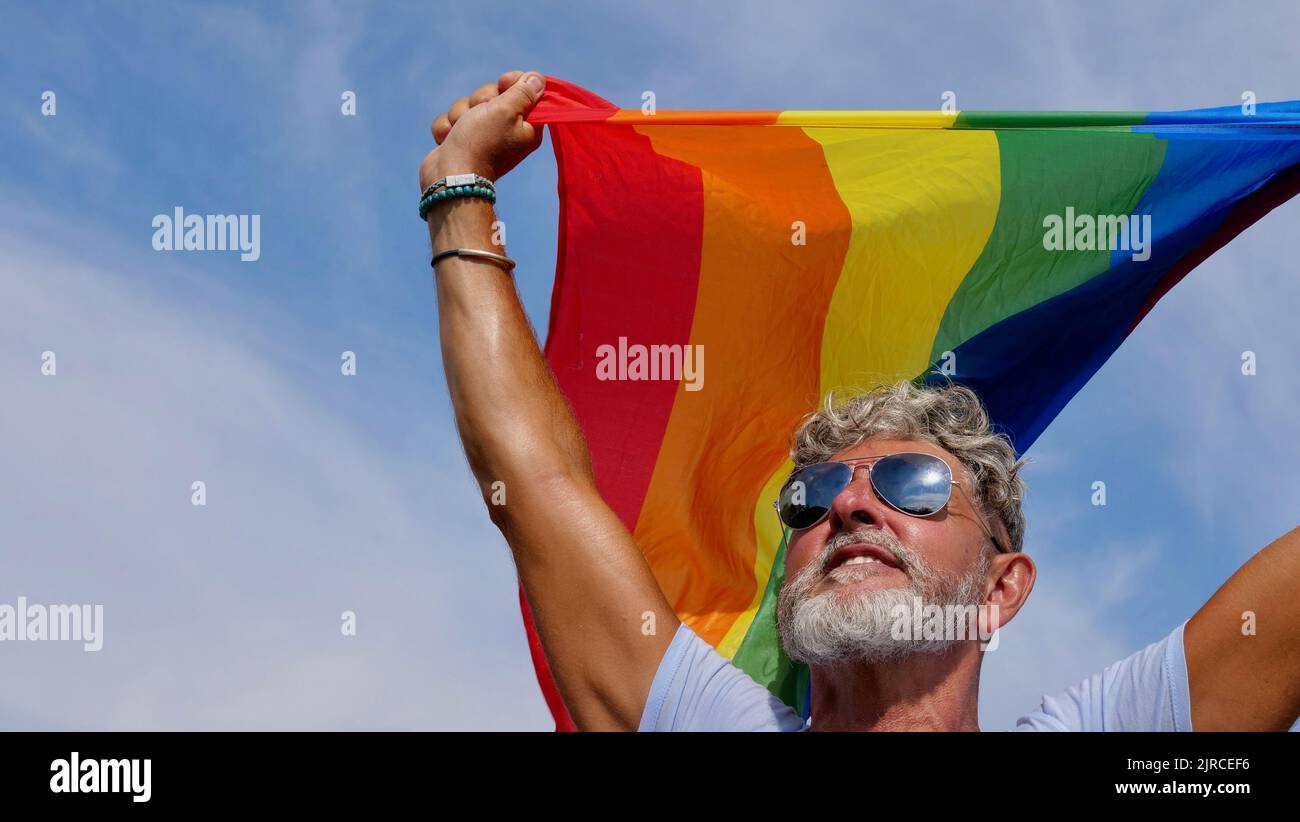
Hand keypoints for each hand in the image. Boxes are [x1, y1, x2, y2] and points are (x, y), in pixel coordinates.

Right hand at [419, 70, 546, 190]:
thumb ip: (523, 92)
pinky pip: (452, 119)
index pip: (524, 90)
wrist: (450, 177)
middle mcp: (507, 131)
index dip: (511, 82)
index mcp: (527, 126)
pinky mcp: (461, 140)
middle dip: (480, 100)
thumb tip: (538, 79)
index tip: (502, 83)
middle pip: (493, 94)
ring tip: (461, 132)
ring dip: (460, 114)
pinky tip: (448, 139)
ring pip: (469, 105)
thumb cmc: (481, 142)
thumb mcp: (506, 110)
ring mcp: (483, 136)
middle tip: (480, 115)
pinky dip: (447, 127)